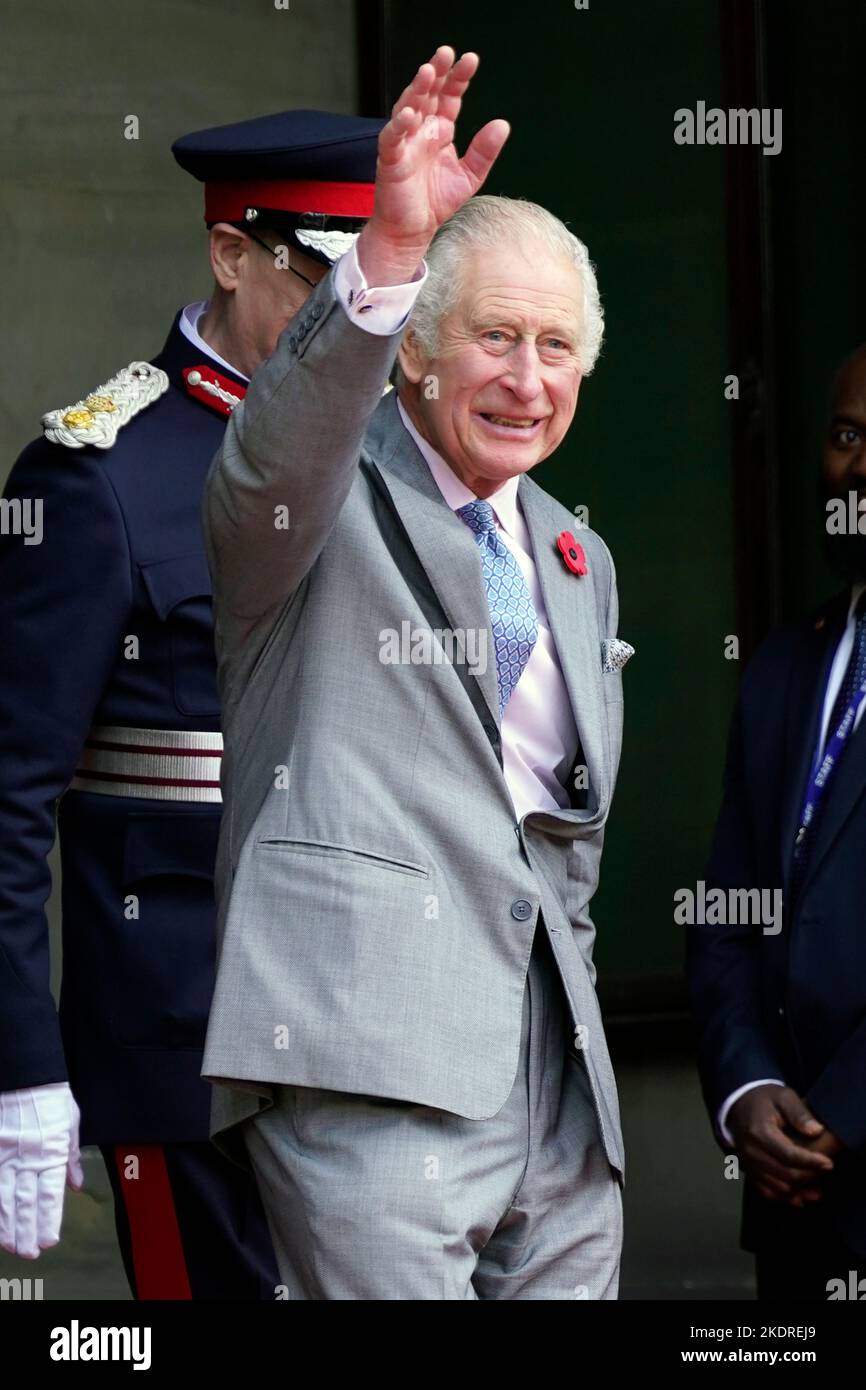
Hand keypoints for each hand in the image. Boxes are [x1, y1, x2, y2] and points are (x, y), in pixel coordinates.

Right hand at [0, 1083, 83, 1258]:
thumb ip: (73, 1158)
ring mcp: (8, 1155)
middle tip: (28, 1254)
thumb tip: (76, 1185)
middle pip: (27, 1202)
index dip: (48, 1221)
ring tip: (10, 1245)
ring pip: (6, 1196)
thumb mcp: (72, 1125)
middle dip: (27, 1231)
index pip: (50, 1195)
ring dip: (7, 1224)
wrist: (28, 1077)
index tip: (48, 1242)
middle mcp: (29, 1158)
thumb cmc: (53, 1100)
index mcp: (53, 1153)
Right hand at [357, 45, 509, 285]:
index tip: (471, 60)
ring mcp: (405, 143)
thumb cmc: (436, 202)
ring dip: (417, 90)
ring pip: (408, 107)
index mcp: (441, 130)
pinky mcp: (391, 160)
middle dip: (437, 73)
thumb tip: (503, 123)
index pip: (450, 97)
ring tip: (428, 72)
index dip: (459, 79)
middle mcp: (422, 131)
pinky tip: (409, 113)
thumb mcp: (469, 176)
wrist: (413, 231)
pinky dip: (398, 125)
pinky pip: (392, 138)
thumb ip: (484, 151)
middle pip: (428, 94)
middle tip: (447, 53)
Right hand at [728, 1084, 833, 1205]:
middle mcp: (751, 1151)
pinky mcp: (748, 1171)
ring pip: (778, 1188)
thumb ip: (799, 1113)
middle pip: (785, 1174)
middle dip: (809, 1176)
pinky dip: (785, 1197)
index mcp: (759, 1132)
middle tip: (825, 1170)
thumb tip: (817, 1131)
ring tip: (818, 1187)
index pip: (789, 1155)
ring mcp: (748, 1164)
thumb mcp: (783, 1096)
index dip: (811, 1162)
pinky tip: (800, 1197)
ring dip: (800, 1191)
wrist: (739, 1105)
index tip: (829, 1163)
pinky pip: (767, 1192)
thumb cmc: (765, 1100)